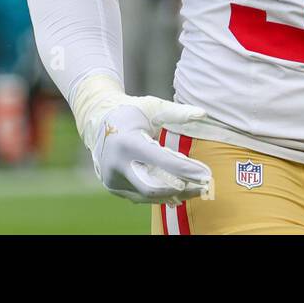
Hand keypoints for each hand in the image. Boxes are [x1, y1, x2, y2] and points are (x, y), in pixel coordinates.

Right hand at [91, 97, 211, 204]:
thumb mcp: (152, 107)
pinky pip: (141, 195)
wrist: (98, 121)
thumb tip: (203, 114)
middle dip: (181, 188)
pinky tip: (180, 191)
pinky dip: (161, 194)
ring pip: (148, 195)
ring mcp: (112, 179)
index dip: (185, 169)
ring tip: (197, 189)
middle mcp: (116, 165)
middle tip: (204, 186)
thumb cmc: (130, 111)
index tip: (205, 174)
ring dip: (174, 193)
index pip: (160, 161)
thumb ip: (177, 112)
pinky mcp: (114, 187)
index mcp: (126, 143)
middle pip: (153, 186)